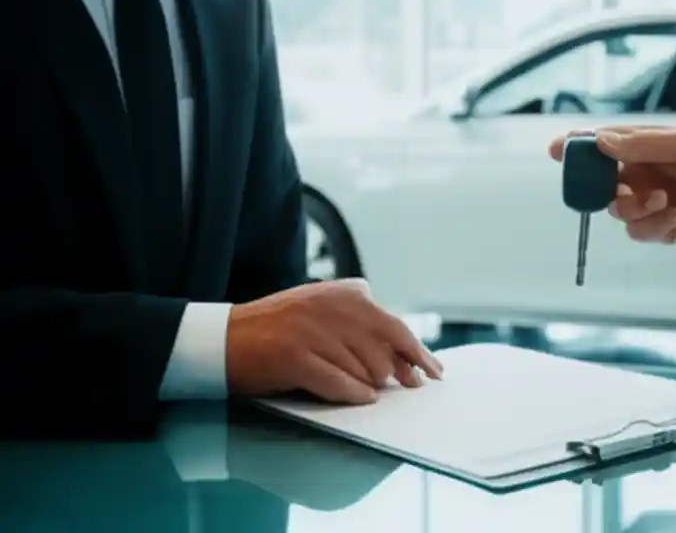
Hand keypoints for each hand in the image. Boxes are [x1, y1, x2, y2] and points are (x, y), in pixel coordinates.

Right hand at [225, 278, 443, 404]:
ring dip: (371, 386)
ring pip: (364, 370)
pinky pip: (338, 383)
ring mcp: (312, 333)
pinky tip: (361, 399)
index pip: (394, 326)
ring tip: (367, 390)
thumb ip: (359, 320)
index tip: (434, 371)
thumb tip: (403, 356)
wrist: (222, 338)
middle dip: (398, 373)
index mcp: (344, 294)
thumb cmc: (277, 328)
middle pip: (385, 351)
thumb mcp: (322, 308)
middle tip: (407, 386)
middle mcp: (331, 309)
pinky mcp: (295, 357)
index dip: (417, 353)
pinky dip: (353, 394)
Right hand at [548, 127, 675, 243]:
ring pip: (615, 210)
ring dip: (633, 207)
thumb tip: (601, 142)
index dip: (574, 147)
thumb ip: (644, 144)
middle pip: (597, 182)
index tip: (557, 149)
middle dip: (599, 187)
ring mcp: (646, 201)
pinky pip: (637, 232)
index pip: (598, 144)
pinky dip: (653, 224)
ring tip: (663, 200)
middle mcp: (637, 173)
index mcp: (640, 146)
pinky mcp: (658, 227)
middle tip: (618, 189)